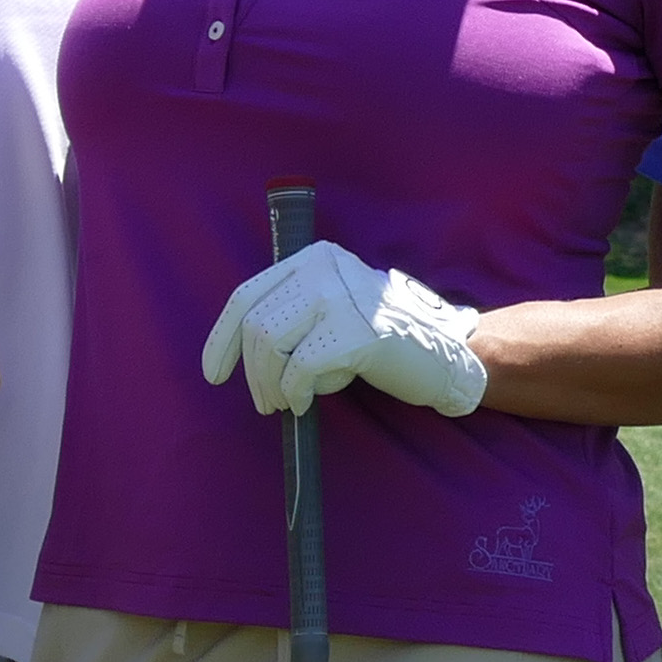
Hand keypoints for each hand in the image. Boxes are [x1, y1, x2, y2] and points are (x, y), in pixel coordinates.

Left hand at [201, 239, 487, 416]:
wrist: (446, 354)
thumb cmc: (383, 339)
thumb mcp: (333, 307)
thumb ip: (293, 314)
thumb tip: (241, 351)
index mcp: (314, 259)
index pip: (247, 295)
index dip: (222, 338)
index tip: (214, 373)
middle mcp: (324, 269)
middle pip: (256, 324)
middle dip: (252, 372)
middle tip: (265, 402)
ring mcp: (342, 297)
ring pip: (271, 344)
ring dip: (271, 384)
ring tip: (285, 402)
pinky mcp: (358, 331)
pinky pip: (301, 368)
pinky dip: (297, 392)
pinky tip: (307, 402)